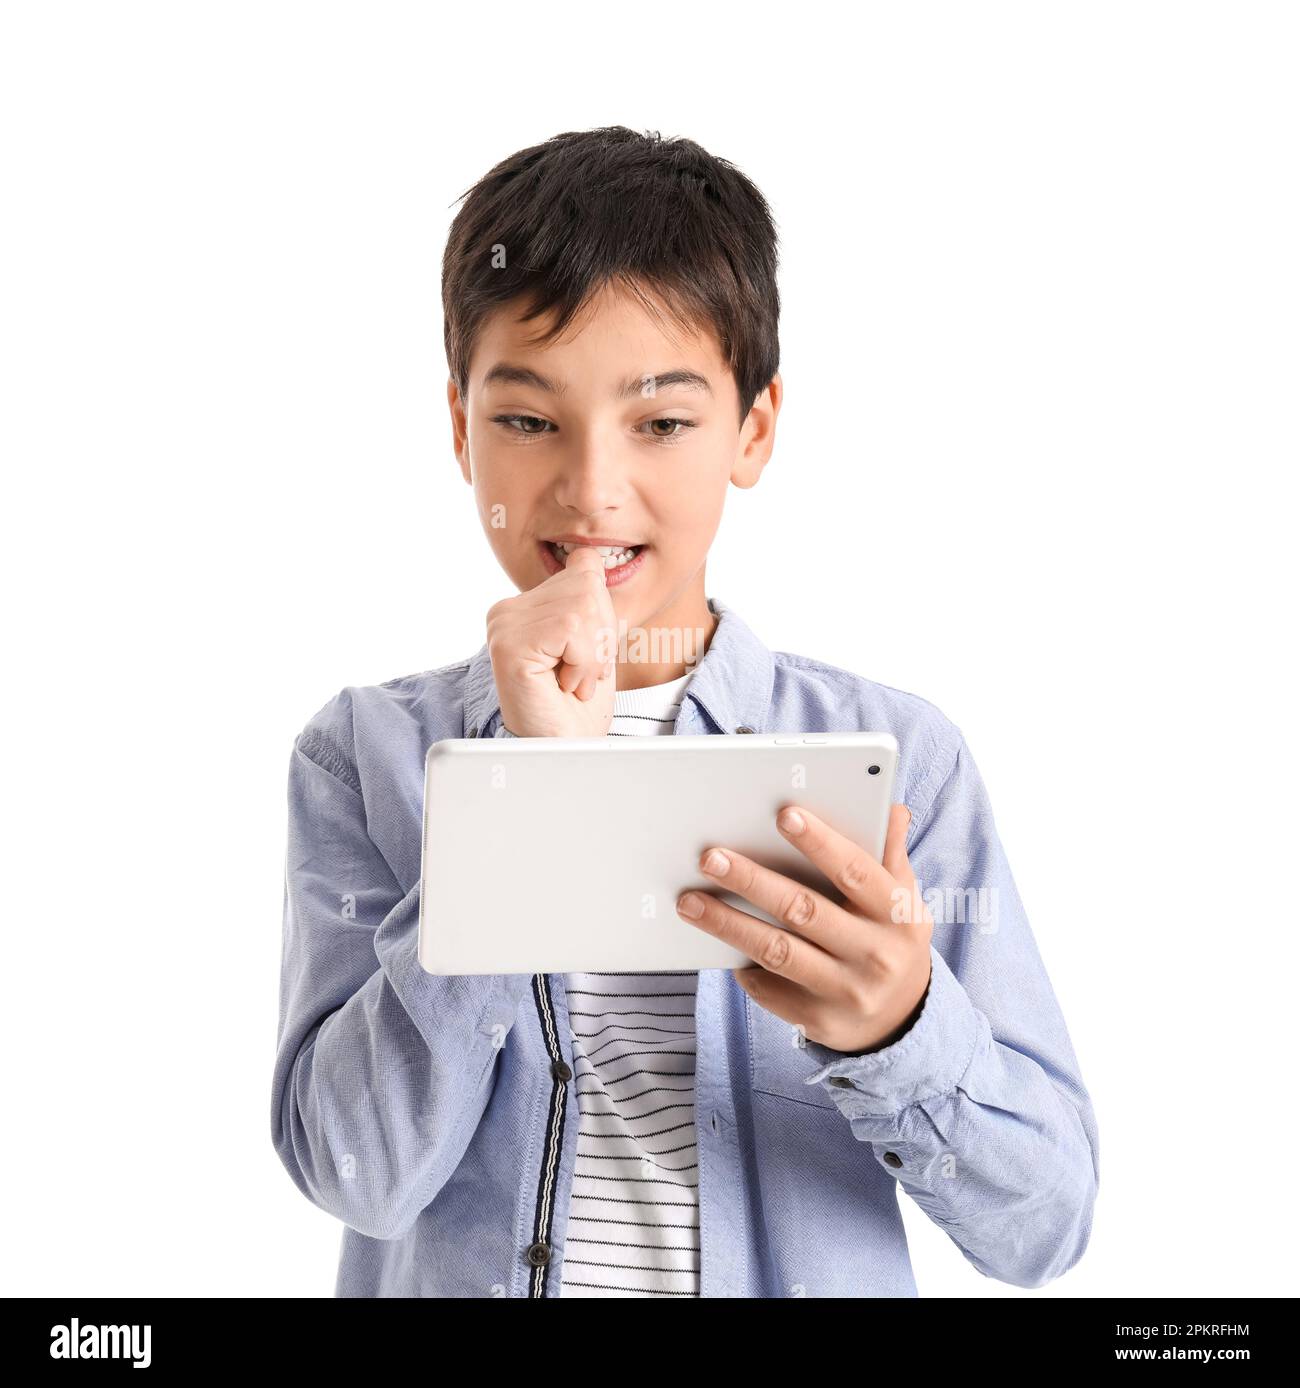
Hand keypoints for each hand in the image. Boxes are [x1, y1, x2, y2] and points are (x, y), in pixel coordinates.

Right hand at [486, 545, 618, 737]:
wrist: (565, 749)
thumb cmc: (578, 705)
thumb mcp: (593, 640)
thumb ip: (589, 599)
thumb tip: (590, 558)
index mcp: (525, 605)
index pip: (583, 568)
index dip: (603, 613)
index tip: (588, 654)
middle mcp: (507, 610)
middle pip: (587, 584)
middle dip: (601, 635)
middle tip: (581, 672)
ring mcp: (503, 626)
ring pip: (583, 604)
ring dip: (593, 653)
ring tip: (573, 680)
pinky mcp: (508, 644)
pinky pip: (571, 627)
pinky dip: (584, 661)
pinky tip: (565, 685)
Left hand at [676, 803, 933, 1054]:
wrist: (901, 1017)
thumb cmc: (889, 936)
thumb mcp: (904, 895)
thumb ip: (890, 852)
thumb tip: (890, 807)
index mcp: (898, 914)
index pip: (855, 871)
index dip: (820, 843)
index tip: (783, 814)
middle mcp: (875, 955)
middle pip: (803, 910)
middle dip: (752, 881)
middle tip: (709, 857)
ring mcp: (846, 991)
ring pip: (775, 951)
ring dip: (727, 923)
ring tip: (689, 901)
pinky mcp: (816, 1019)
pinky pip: (767, 987)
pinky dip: (740, 964)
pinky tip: (713, 943)